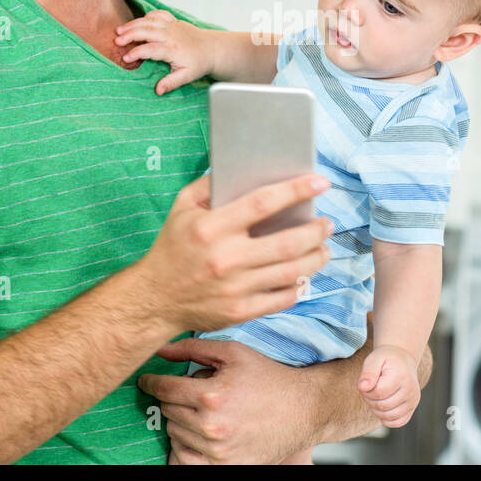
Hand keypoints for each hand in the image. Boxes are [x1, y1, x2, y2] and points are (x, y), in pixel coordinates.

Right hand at [115, 9, 212, 94]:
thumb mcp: (187, 76)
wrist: (212, 49)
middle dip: (130, 34)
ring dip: (133, 24)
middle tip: (116, 40)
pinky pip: (158, 14)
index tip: (125, 58)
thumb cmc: (199, 63)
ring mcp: (172, 26)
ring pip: (149, 21)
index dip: (137, 53)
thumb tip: (158, 90)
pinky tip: (137, 22)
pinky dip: (146, 16)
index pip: (151, 49)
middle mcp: (171, 35)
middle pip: (147, 31)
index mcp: (173, 49)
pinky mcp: (173, 21)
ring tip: (119, 30)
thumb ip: (171, 82)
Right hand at [134, 172, 332, 334]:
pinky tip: (305, 274)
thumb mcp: (182, 207)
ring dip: (316, 258)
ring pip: (291, 272)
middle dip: (316, 231)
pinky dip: (299, 286)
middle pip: (287, 242)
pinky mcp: (240, 312)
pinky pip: (281, 299)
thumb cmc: (172, 247)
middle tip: (327, 223)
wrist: (153, 299)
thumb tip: (242, 168)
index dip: (296, 191)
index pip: (263, 203)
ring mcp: (235, 288)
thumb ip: (209, 184)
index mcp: (212, 227)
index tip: (320, 182)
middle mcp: (226, 258)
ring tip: (325, 248)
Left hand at [139, 337, 318, 463]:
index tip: (148, 381)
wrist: (303, 409)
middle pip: (167, 412)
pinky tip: (198, 433)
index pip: (163, 389)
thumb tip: (160, 350)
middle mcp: (211, 426)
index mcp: (211, 395)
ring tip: (201, 411)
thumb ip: (193, 348)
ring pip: (174, 435)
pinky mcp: (224, 466)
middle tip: (189, 393)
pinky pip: (185, 460)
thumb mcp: (234, 353)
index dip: (151, 383)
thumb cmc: (270, 378)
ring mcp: (217, 451)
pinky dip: (185, 446)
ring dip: (180, 421)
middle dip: (173, 399)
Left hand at [358, 344, 419, 427]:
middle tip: (370, 389)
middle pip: (383, 406)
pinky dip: (386, 418)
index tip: (367, 383)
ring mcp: (413, 401)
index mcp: (402, 376)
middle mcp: (411, 390)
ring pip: (389, 416)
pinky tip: (383, 406)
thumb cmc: (386, 359)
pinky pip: (398, 422)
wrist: (402, 359)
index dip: (367, 391)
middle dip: (370, 399)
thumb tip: (362, 387)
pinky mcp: (412, 408)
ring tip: (376, 396)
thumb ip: (368, 373)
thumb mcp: (374, 359)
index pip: (379, 393)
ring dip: (376, 409)